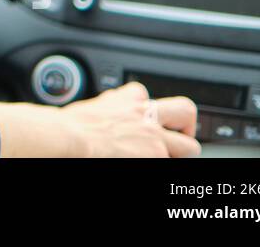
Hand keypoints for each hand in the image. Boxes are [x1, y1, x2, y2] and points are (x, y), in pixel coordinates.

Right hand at [60, 81, 200, 156]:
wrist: (69, 136)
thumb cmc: (70, 124)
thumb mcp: (93, 105)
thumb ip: (109, 107)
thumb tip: (105, 111)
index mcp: (127, 99)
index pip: (145, 95)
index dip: (145, 109)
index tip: (142, 120)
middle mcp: (146, 114)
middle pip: (185, 111)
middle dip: (186, 126)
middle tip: (176, 139)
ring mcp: (154, 137)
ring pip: (190, 146)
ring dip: (179, 154)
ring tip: (163, 157)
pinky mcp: (155, 155)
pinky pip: (168, 163)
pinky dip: (157, 163)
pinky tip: (139, 162)